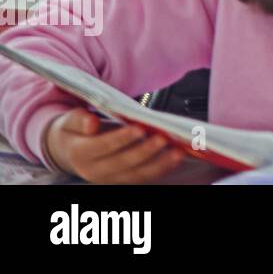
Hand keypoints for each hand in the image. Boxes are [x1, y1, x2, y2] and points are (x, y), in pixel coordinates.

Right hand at [43, 108, 184, 182]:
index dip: (121, 139)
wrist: (69, 150)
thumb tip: (91, 123)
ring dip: (158, 164)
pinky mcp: (122, 180)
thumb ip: (79, 119)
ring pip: (135, 174)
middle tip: (162, 138)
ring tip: (176, 152)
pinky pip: (143, 177)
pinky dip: (161, 168)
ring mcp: (109, 178)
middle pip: (122, 163)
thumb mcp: (70, 120)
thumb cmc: (75, 131)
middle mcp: (94, 170)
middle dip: (144, 151)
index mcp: (79, 153)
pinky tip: (175, 158)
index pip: (102, 147)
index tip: (139, 128)